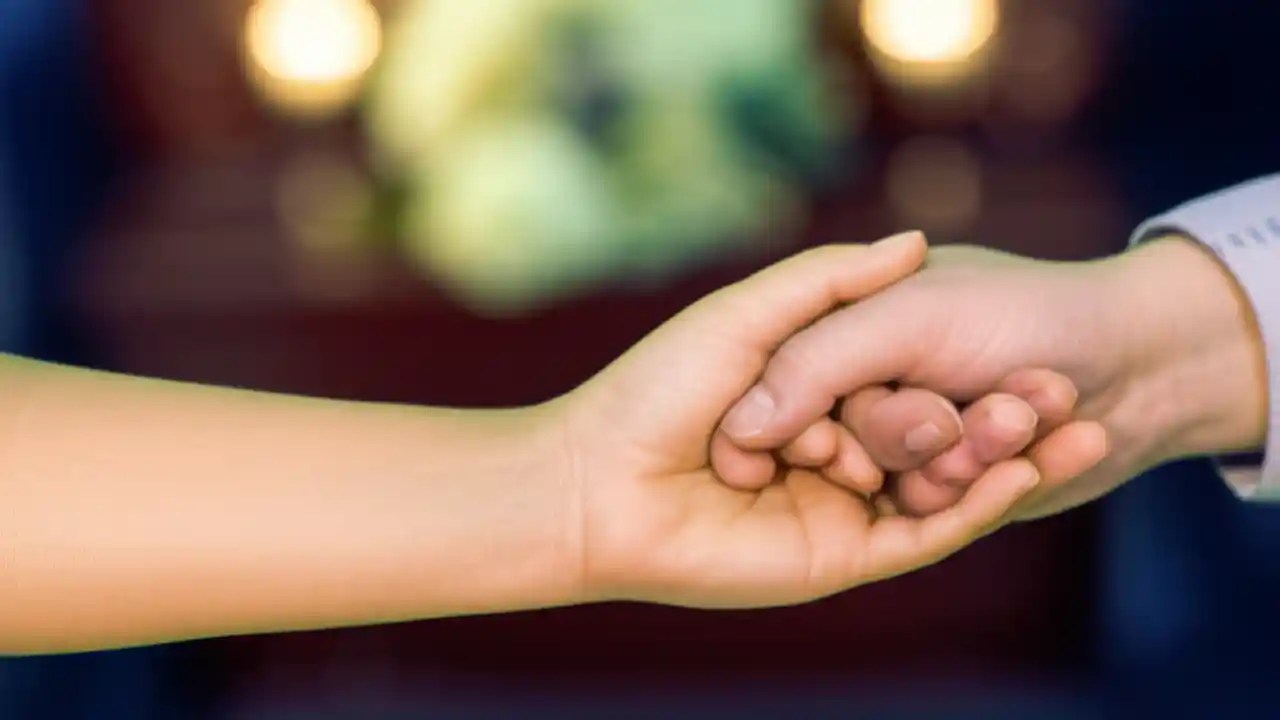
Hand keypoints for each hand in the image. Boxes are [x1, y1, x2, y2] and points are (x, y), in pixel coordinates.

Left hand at [553, 233, 1094, 608]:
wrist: (602, 484)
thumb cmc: (661, 390)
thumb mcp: (751, 316)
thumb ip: (831, 281)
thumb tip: (916, 240)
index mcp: (814, 396)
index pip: (912, 373)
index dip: (971, 358)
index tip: (1031, 336)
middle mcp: (834, 452)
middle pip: (936, 430)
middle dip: (1000, 408)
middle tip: (1059, 383)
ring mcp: (841, 506)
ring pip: (939, 480)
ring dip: (1004, 452)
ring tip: (1071, 418)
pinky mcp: (841, 556)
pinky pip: (923, 533)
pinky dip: (973, 504)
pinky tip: (1021, 470)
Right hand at [718, 237, 1266, 520]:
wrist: (1147, 352)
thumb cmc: (1022, 310)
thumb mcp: (908, 318)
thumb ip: (817, 363)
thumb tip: (740, 428)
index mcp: (841, 330)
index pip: (786, 397)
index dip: (806, 424)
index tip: (830, 437)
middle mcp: (868, 388)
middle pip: (843, 446)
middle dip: (907, 433)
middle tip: (960, 410)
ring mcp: (914, 440)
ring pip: (898, 484)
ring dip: (967, 458)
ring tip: (1030, 410)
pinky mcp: (957, 485)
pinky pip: (946, 510)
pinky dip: (995, 485)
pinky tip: (1050, 449)